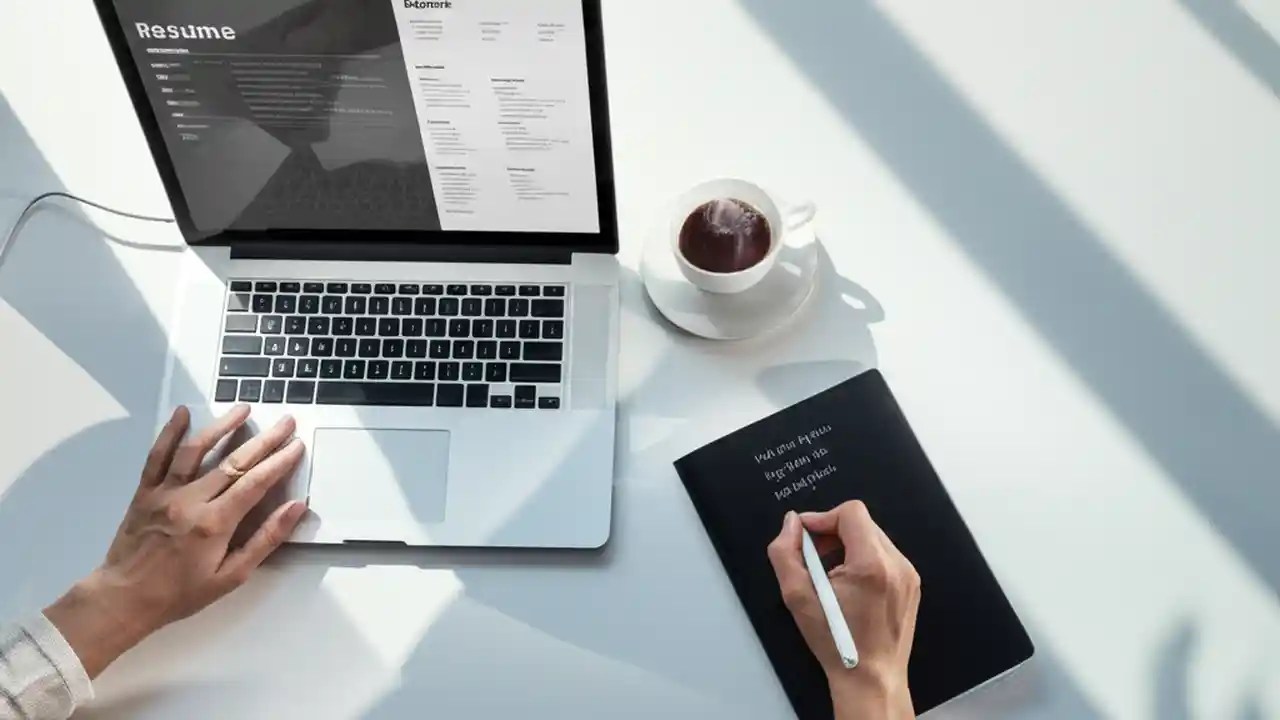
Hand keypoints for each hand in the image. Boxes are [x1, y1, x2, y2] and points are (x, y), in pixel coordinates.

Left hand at [44, 406, 306, 677]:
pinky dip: (169, 433)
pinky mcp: (145, 492)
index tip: (297, 446)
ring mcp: (165, 493)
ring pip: (196, 450)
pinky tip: (182, 413)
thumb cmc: (181, 593)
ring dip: (222, 426)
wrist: (124, 598)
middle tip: (286, 422)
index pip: (256, 483)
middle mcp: (190, 500)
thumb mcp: (231, 576)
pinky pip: (157, 456)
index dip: (280, 461)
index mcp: (215, 523)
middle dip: (264, 440)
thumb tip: (296, 508)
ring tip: (244, 409)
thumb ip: (265, 539)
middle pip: (234, 462)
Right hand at [768, 502, 920, 719]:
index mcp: (871, 565)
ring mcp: (908, 575)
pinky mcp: (911, 584)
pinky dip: (864, 560)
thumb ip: (785, 554)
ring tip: (830, 574)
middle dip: (833, 532)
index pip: (851, 512)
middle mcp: (897, 565)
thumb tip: (791, 524)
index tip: (805, 535)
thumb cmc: (837, 644)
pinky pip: (885, 556)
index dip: (823, 518)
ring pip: (874, 538)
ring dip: (848, 546)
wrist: (871, 678)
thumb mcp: (797, 598)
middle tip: (813, 556)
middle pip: (862, 523)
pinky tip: (849, 585)